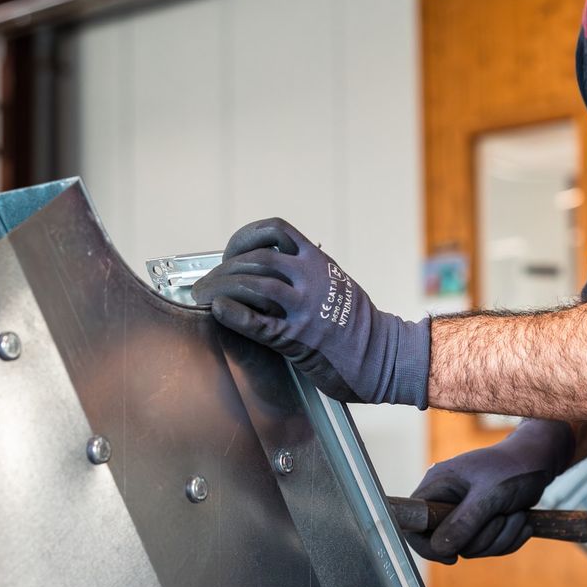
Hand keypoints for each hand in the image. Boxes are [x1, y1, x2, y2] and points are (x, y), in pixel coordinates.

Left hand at [192, 218, 429, 407]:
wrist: (383, 356)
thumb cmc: (358, 325)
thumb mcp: (335, 282)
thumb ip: (306, 272)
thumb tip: (269, 270)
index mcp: (317, 260)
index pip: (273, 231)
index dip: (244, 238)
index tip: (229, 253)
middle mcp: (310, 277)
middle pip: (255, 259)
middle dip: (223, 270)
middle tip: (205, 283)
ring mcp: (304, 306)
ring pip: (252, 284)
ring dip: (221, 289)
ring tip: (204, 297)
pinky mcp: (296, 337)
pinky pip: (256, 321)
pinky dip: (232, 313)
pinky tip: (218, 310)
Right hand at [404, 419, 574, 562]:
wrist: (538, 463)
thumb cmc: (513, 469)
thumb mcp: (490, 495)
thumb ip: (465, 521)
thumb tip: (440, 548)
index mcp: (437, 486)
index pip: (414, 523)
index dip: (426, 545)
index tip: (452, 556)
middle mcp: (445, 501)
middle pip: (447, 543)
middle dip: (482, 538)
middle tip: (502, 515)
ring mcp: (462, 514)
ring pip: (471, 548)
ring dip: (500, 537)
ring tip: (515, 513)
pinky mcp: (480, 524)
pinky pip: (487, 548)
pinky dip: (508, 539)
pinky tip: (520, 519)